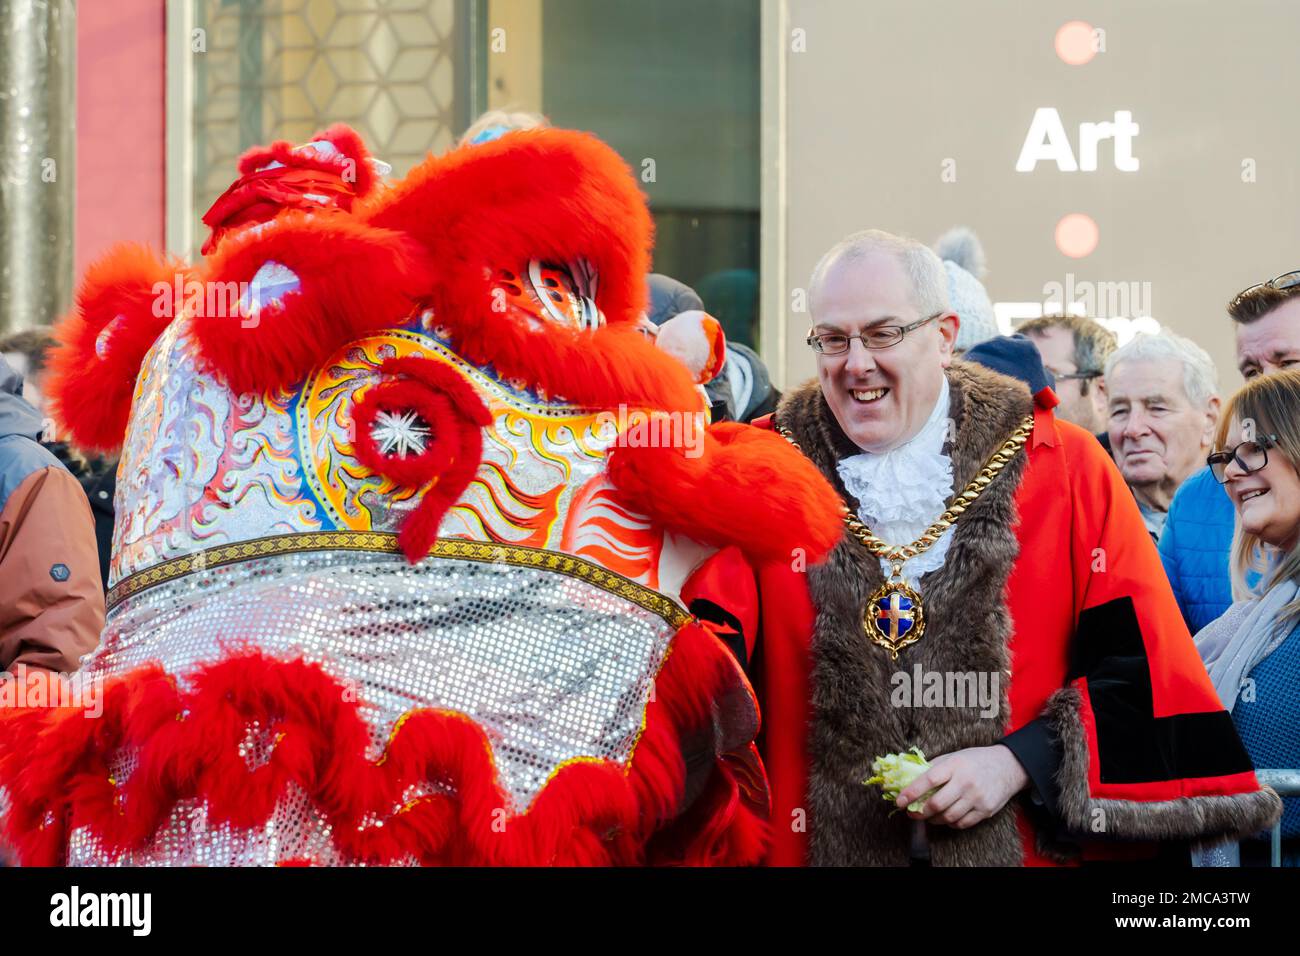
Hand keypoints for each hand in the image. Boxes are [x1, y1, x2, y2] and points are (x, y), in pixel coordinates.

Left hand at [896, 744, 1028, 828]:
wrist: (1007, 767)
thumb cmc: (975, 760)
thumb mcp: (954, 756)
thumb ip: (934, 767)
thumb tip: (910, 778)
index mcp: (955, 765)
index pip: (928, 779)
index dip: (911, 792)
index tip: (899, 801)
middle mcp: (966, 782)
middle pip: (937, 804)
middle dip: (920, 812)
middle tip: (912, 813)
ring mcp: (977, 798)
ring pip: (948, 817)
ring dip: (933, 820)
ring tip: (928, 816)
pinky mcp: (985, 810)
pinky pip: (962, 823)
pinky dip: (949, 823)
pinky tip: (945, 818)